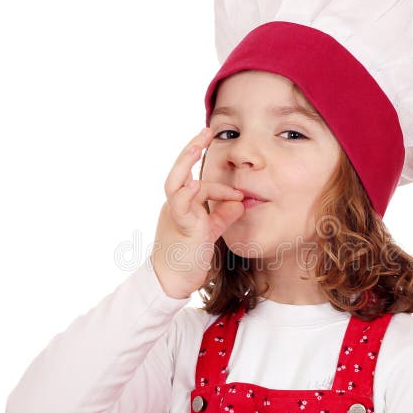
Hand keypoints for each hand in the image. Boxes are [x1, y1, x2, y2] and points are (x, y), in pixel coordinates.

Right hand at [151, 128, 244, 298]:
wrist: (171, 282)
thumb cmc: (188, 258)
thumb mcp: (210, 232)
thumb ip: (223, 216)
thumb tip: (240, 203)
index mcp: (181, 206)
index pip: (199, 186)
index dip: (221, 188)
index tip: (239, 196)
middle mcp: (175, 206)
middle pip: (179, 171)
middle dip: (192, 149)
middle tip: (207, 130)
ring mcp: (174, 214)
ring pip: (175, 182)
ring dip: (186, 161)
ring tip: (198, 144)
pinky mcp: (179, 226)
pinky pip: (179, 205)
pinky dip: (187, 193)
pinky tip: (196, 181)